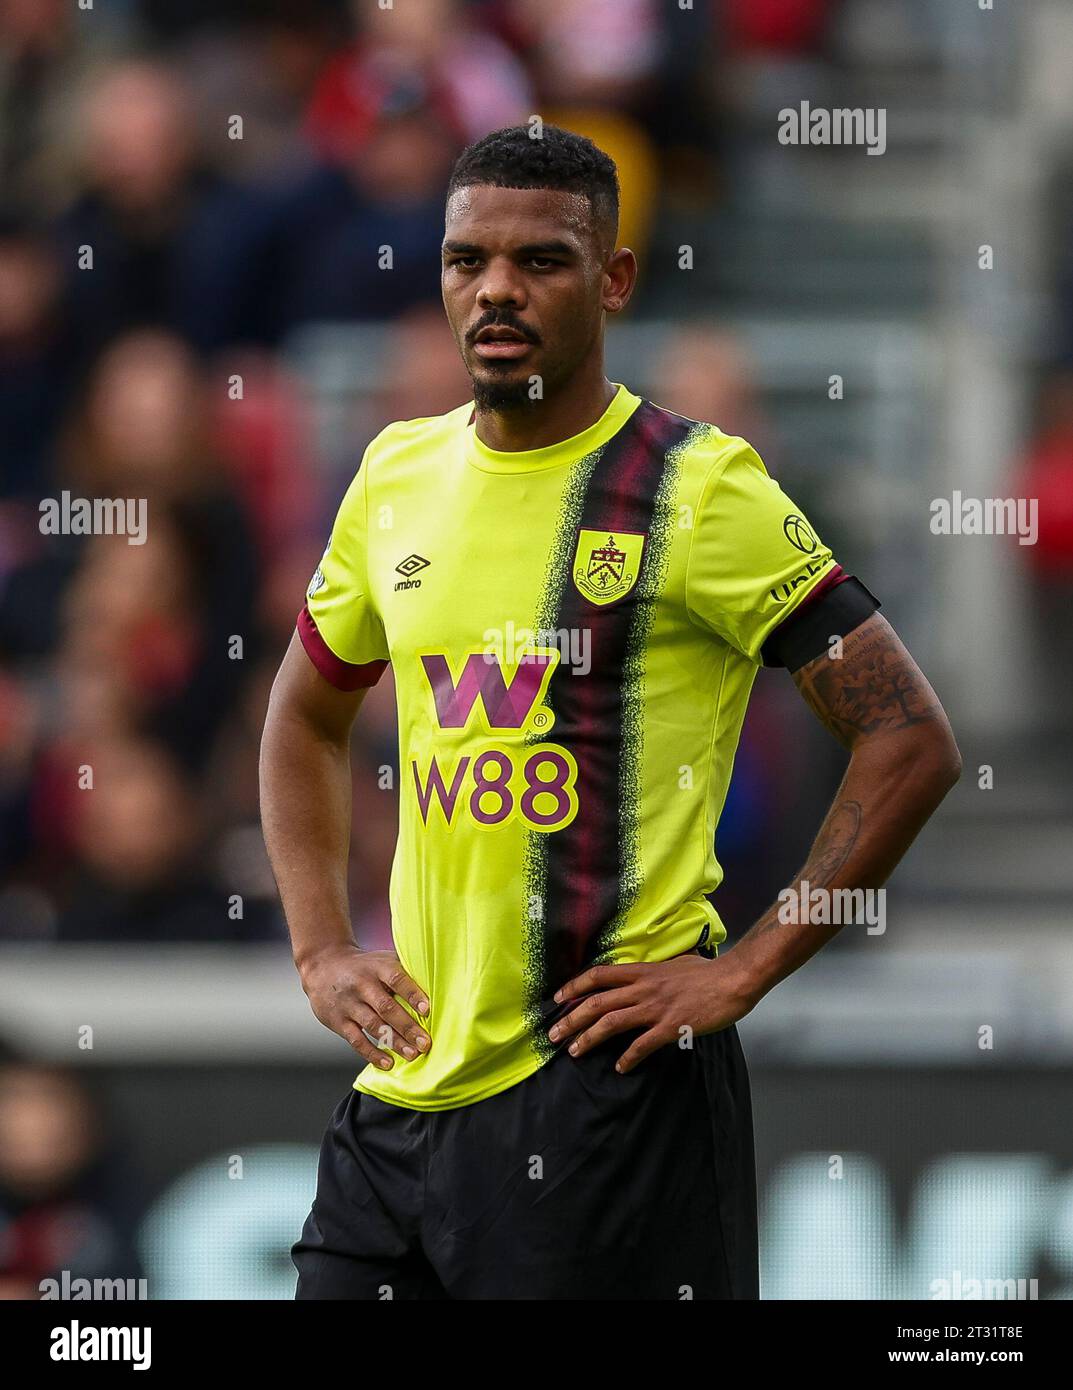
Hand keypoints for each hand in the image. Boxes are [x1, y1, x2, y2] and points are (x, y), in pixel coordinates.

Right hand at [299, 943, 430, 1070]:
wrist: (323, 965)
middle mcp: (362, 984)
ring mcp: (349, 1003)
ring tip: (412, 1055)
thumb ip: (405, 971)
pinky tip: (388, 1063)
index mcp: (377, 967)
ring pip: (373, 1025)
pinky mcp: (338, 1021)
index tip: (427, 1010)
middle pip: (386, 1007)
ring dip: (393, 1042)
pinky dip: (372, 1053)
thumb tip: (439, 985)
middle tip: (425, 1043)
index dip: (412, 994)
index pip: (396, 979)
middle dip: (407, 1027)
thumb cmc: (365, 966)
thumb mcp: (382, 959)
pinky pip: (356, 1040)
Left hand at [548, 953, 756, 1073]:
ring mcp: (656, 1008)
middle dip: (571, 1019)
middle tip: (554, 1035)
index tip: (558, 997)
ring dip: (589, 1038)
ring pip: (612, 1022)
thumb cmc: (707, 973)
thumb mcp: (674, 963)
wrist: (733, 980)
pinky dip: (628, 1057)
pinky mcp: (671, 1026)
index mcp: (643, 971)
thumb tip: (645, 974)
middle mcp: (643, 988)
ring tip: (574, 1052)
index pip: (599, 975)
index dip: (574, 986)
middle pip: (597, 1002)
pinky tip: (620, 1067)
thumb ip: (655, 972)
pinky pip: (642, 1044)